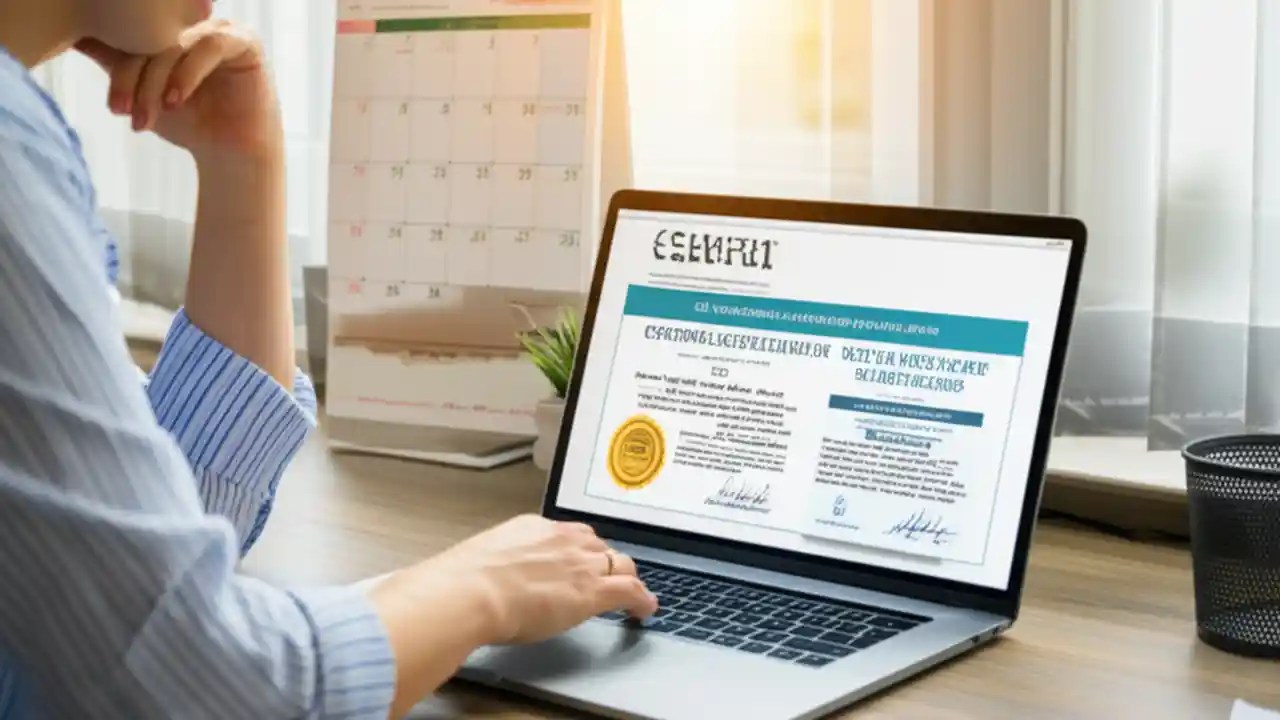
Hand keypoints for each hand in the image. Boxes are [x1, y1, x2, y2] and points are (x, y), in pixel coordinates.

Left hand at [75, 20, 281, 161]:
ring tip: (148, 117)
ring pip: (177, 45)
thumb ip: (115, 63)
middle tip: (124, 112)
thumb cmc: (189, 124)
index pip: (137, 38)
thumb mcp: (143, 93)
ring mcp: (223, 30)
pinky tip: (176, 101)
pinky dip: (188, 74)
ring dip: (157, 83)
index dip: (122, 70)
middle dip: (134, 80)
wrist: (231, 154)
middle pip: (154, 40)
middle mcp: (197, 25)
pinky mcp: (246, 41)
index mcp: (174, 30)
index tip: (114, 107)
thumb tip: (74, 37)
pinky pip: (210, 47)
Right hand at [395, 514, 656, 645]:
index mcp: (533, 528)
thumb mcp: (478, 562)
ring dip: (625, 577)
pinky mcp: (593, 590)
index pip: (566, 534)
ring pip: (620, 563)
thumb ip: (490, 565)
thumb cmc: (463, 582)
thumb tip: (476, 579)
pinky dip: (642, 600)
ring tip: (631, 592)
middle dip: (603, 560)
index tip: (575, 559)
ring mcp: (581, 563)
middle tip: (603, 576)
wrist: (470, 592)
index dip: (575, 549)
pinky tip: (645, 609)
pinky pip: (630, 590)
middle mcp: (562, 539)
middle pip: (597, 545)